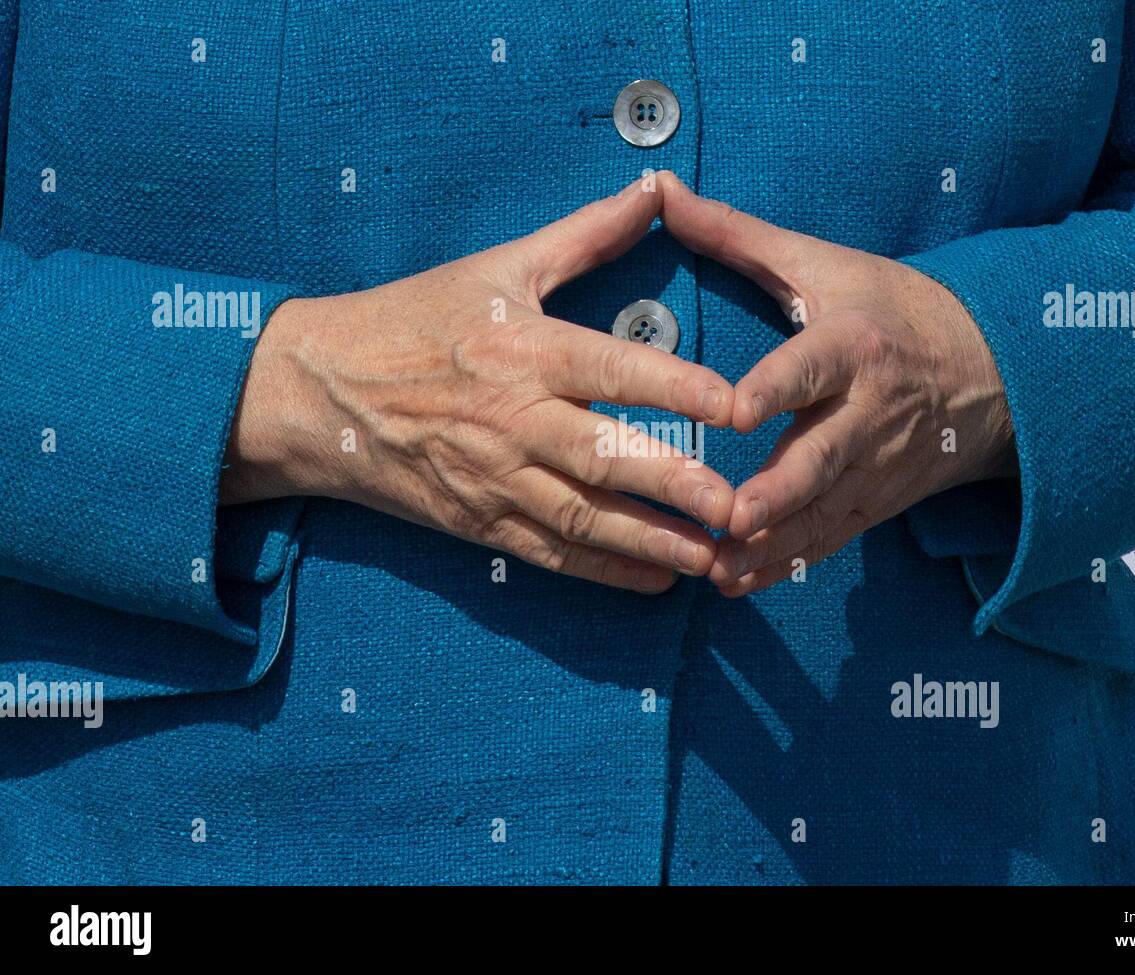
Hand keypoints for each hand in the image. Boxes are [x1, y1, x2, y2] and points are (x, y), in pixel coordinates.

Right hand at [222, 179, 735, 592]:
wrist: (319, 392)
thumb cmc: (413, 320)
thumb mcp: (497, 266)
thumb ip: (585, 235)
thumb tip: (654, 191)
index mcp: (523, 350)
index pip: (611, 370)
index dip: (676, 388)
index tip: (736, 407)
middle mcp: (512, 418)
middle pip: (602, 458)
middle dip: (672, 485)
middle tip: (735, 506)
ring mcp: (492, 477)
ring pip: (581, 518)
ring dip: (648, 542)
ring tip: (710, 558)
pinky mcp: (477, 521)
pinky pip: (547, 553)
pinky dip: (601, 572)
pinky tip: (655, 582)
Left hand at [657, 173, 1014, 596]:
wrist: (989, 369)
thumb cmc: (889, 307)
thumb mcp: (822, 263)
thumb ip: (734, 235)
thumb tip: (659, 192)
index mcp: (851, 344)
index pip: (809, 367)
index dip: (774, 388)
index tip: (732, 410)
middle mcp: (867, 410)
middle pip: (822, 457)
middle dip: (778, 492)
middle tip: (730, 517)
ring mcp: (876, 464)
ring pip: (823, 511)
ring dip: (771, 544)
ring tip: (717, 571)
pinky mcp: (876, 500)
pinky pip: (831, 538)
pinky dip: (786, 563)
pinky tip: (738, 582)